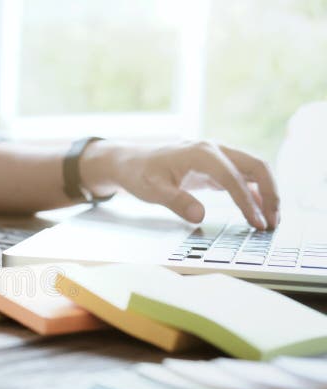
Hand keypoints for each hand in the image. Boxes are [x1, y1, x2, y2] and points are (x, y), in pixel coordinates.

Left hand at [80, 140, 279, 229]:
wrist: (129, 161)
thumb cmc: (139, 173)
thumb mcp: (152, 190)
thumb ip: (176, 201)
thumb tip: (199, 216)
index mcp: (201, 153)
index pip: (233, 178)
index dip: (247, 202)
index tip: (256, 223)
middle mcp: (214, 150)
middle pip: (255, 167)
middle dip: (270, 193)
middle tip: (274, 221)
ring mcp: (216, 156)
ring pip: (253, 170)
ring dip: (266, 192)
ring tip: (271, 220)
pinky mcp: (215, 166)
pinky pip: (242, 177)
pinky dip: (253, 192)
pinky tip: (258, 210)